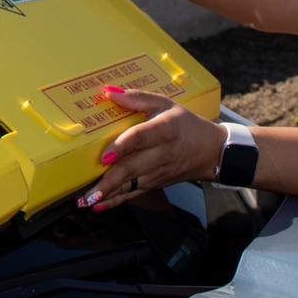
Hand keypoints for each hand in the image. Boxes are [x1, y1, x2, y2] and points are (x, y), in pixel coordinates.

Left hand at [75, 86, 224, 209]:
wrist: (210, 151)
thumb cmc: (185, 124)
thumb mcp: (165, 104)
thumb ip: (137, 98)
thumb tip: (108, 92)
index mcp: (165, 130)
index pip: (141, 138)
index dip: (122, 146)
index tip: (104, 155)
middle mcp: (160, 154)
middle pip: (132, 168)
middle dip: (109, 181)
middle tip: (87, 191)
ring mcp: (156, 172)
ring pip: (130, 185)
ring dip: (107, 194)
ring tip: (87, 201)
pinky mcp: (153, 183)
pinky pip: (132, 193)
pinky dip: (115, 201)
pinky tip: (98, 205)